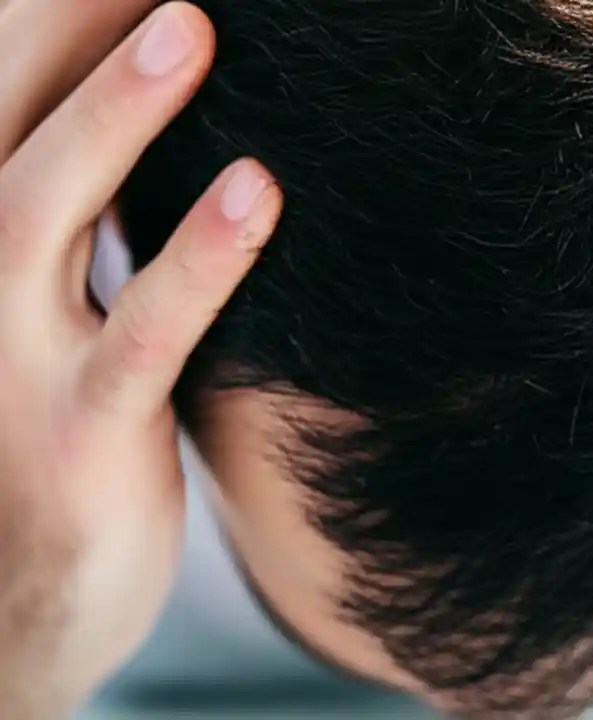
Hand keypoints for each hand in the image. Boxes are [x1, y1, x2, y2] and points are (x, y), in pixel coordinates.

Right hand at [0, 2, 280, 715]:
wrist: (21, 595)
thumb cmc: (47, 430)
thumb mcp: (45, 316)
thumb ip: (79, 225)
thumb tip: (142, 120)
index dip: (53, 41)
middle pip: (4, 140)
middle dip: (63, 43)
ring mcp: (5, 361)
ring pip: (44, 216)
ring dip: (114, 119)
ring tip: (190, 29)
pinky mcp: (81, 432)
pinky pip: (145, 334)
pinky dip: (199, 260)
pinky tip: (254, 188)